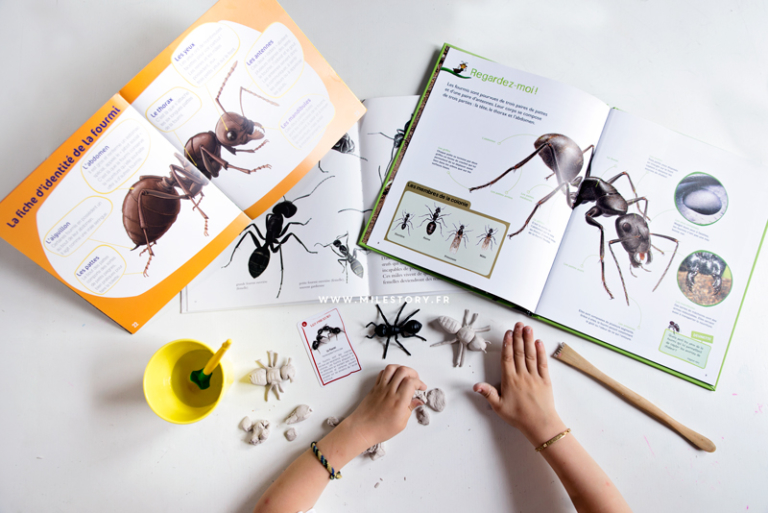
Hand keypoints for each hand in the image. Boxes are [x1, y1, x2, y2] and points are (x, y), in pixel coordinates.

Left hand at [345, 365, 426, 446]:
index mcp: (399, 401)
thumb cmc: (381, 429)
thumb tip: (418, 401)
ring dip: (401, 369)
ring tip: (405, 376)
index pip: (411, 382)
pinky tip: (394, 379)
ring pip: (391, 368)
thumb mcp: (401, 423)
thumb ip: (410, 409)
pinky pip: (382, 374)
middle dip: (413, 373)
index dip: (419, 382)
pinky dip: (390, 372)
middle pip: (403, 371)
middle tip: (415, 380)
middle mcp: (390, 392)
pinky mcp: (374, 388)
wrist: (361, 429)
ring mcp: (381, 388)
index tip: (422, 388)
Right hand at [474, 322, 565, 445]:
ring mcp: (535, 376)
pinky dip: (541, 352)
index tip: (508, 333)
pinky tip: (539, 342)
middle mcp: (522, 375)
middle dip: (518, 337)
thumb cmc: (518, 417)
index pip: (507, 358)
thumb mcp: (499, 407)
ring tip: (527, 328)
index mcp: (510, 380)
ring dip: (529, 340)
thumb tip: (475, 386)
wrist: (540, 425)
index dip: (507, 344)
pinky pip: (543, 363)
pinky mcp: (545, 380)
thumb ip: (488, 393)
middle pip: (519, 352)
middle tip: (518, 324)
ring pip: (531, 354)